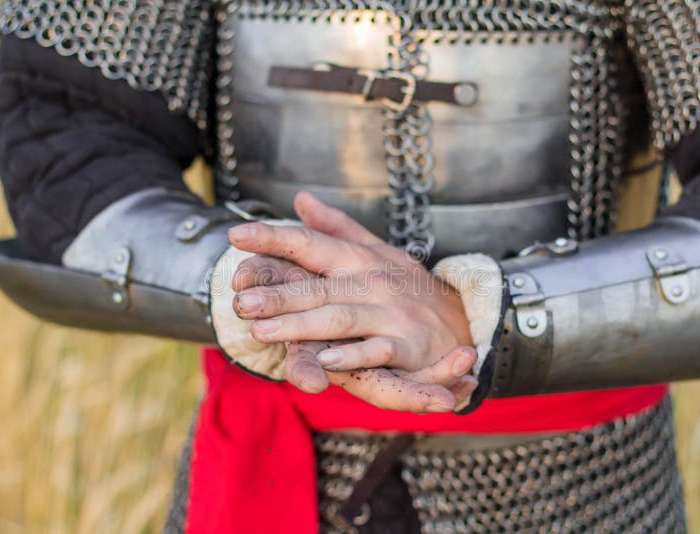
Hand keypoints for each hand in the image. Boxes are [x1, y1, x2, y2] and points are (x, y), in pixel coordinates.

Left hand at [230, 250, 477, 412]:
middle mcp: (372, 282)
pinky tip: (324, 360)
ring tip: (261, 331)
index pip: (311, 242)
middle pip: (317, 286)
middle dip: (277, 294)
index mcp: (359, 258)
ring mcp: (390, 313)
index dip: (274, 238)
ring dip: (300, 326)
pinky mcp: (406, 345)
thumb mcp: (377, 249)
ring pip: (339, 318)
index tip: (237, 236)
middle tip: (239, 302)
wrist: (463, 320)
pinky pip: (376, 350)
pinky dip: (352, 355)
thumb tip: (300, 199)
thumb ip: (336, 228)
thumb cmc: (409, 286)